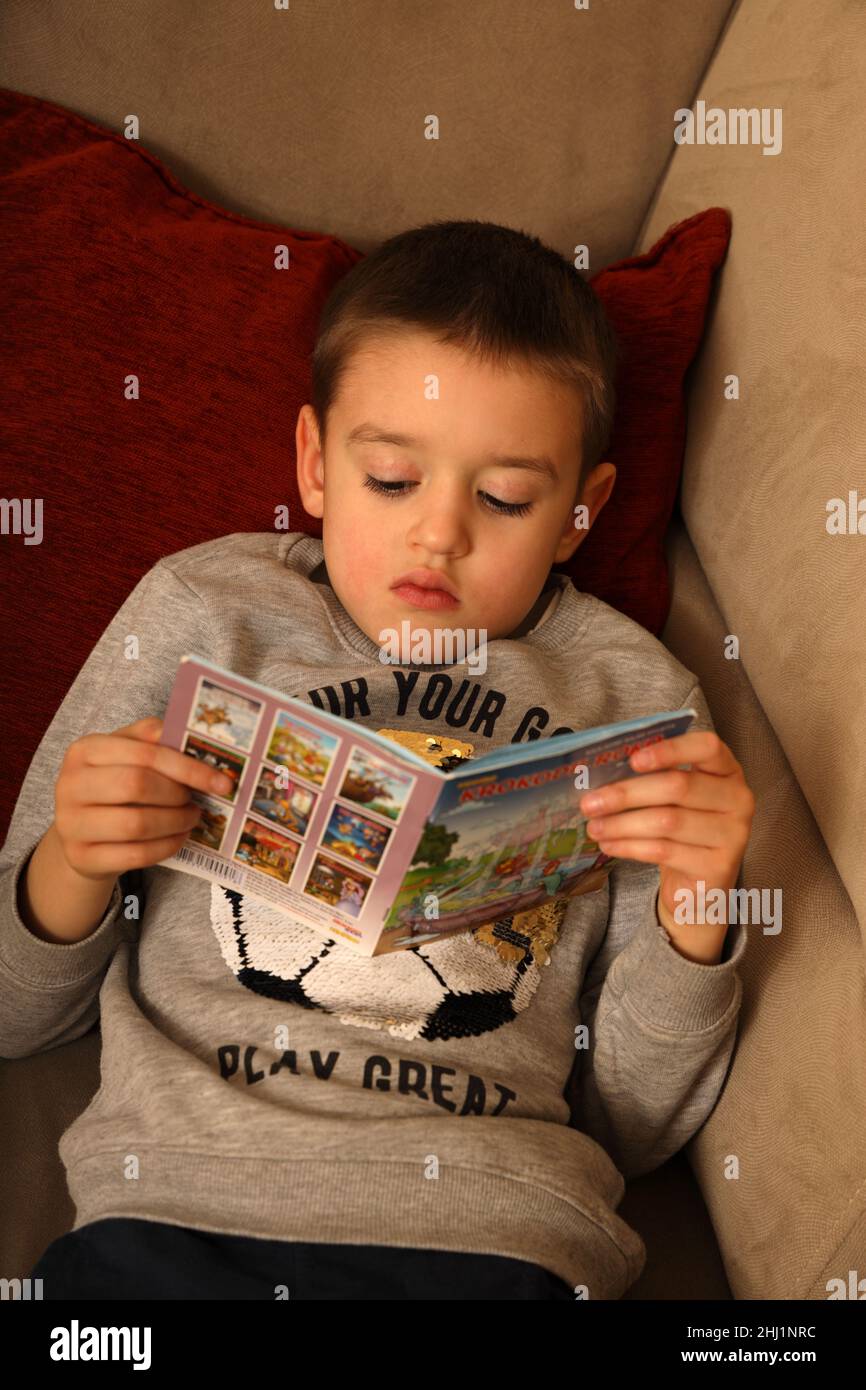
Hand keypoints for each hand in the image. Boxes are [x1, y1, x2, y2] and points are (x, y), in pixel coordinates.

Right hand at [54, 715, 233, 880]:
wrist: (81, 830)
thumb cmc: (111, 784)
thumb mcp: (125, 753)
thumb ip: (152, 738)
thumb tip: (193, 737)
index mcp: (85, 750)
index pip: (145, 753)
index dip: (188, 768)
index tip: (222, 781)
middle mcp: (70, 784)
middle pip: (137, 785)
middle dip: (178, 795)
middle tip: (197, 801)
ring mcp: (71, 824)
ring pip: (137, 824)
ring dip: (176, 822)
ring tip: (191, 818)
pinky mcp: (81, 857)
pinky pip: (135, 855)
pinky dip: (166, 846)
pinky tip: (179, 837)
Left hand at [579, 731, 754, 956]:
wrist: (700, 885)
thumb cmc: (683, 829)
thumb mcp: (675, 798)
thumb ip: (652, 778)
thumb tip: (602, 771)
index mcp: (727, 770)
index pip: (707, 747)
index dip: (670, 750)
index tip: (633, 760)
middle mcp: (737, 799)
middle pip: (678, 786)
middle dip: (626, 794)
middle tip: (589, 802)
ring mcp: (732, 834)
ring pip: (666, 822)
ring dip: (622, 824)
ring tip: (594, 827)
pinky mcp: (718, 866)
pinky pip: (664, 851)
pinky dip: (630, 847)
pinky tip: (609, 845)